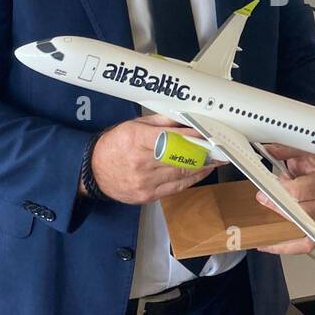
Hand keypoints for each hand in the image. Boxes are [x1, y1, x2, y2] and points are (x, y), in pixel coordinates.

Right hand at [87, 114, 225, 203]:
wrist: (93, 173)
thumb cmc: (115, 145)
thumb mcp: (133, 125)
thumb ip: (160, 121)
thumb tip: (185, 118)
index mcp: (136, 140)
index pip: (171, 138)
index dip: (193, 137)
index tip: (209, 133)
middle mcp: (140, 162)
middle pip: (180, 158)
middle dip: (203, 152)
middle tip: (221, 147)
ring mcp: (144, 182)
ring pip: (182, 174)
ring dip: (203, 166)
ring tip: (217, 158)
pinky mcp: (148, 196)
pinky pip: (176, 187)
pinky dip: (192, 178)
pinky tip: (202, 170)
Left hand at [254, 145, 314, 255]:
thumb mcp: (301, 152)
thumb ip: (284, 151)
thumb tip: (268, 150)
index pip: (299, 192)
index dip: (278, 194)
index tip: (263, 193)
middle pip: (302, 216)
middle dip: (278, 214)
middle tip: (261, 210)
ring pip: (306, 236)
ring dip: (284, 240)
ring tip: (263, 239)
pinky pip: (305, 244)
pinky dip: (288, 248)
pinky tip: (270, 244)